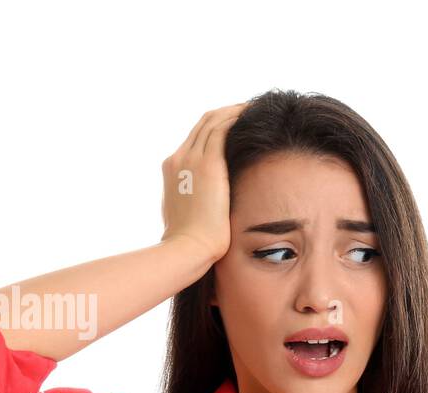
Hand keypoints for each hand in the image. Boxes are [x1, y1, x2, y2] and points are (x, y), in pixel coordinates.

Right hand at [160, 102, 247, 265]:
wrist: (188, 248)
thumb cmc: (191, 243)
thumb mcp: (187, 218)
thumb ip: (194, 204)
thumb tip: (206, 208)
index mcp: (172, 171)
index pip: (195, 140)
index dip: (215, 129)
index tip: (234, 127)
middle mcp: (179, 159)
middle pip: (202, 125)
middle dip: (225, 115)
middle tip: (248, 111)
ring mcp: (191, 159)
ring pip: (212, 122)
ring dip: (233, 112)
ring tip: (254, 108)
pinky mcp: (208, 164)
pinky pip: (222, 128)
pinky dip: (236, 117)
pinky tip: (252, 114)